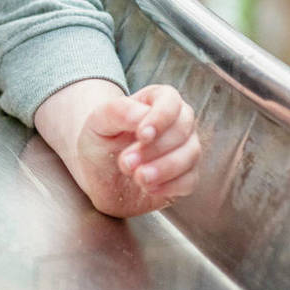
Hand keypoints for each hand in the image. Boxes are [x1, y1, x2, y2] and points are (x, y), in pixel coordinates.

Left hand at [33, 81, 200, 217]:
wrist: (98, 175)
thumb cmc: (100, 141)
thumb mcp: (98, 122)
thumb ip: (119, 111)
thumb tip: (144, 114)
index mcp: (156, 100)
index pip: (170, 100)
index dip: (160, 118)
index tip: (141, 135)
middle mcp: (177, 122)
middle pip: (183, 129)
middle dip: (155, 148)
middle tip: (126, 162)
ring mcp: (185, 149)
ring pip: (191, 154)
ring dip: (163, 168)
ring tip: (137, 177)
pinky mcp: (185, 177)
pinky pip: (190, 180)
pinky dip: (170, 186)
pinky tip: (148, 188)